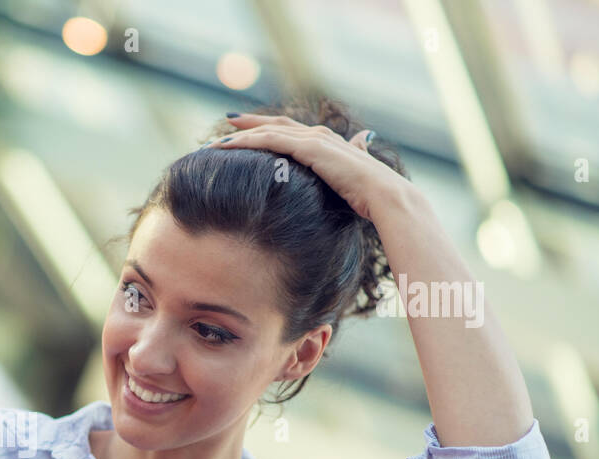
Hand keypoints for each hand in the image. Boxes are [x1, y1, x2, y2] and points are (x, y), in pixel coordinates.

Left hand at [207, 113, 411, 221]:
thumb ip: (356, 151)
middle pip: (274, 124)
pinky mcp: (309, 148)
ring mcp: (313, 139)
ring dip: (239, 136)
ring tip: (215, 144)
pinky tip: (227, 147)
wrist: (383, 196)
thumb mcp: (355, 171)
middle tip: (226, 122)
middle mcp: (318, 135)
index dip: (266, 127)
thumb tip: (365, 138)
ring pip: (267, 132)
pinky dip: (246, 142)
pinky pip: (269, 141)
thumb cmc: (370, 194)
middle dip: (248, 123)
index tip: (244, 128)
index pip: (289, 129)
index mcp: (325, 142)